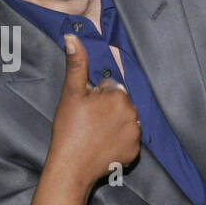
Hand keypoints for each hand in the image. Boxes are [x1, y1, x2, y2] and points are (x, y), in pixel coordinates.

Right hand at [48, 36, 140, 186]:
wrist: (71, 167)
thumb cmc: (69, 128)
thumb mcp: (71, 93)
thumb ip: (76, 64)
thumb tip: (72, 37)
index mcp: (119, 95)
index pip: (109, 88)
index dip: (95, 97)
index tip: (84, 110)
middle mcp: (133, 113)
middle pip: (119, 104)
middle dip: (106, 110)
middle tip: (88, 122)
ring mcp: (136, 135)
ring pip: (125, 122)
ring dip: (114, 125)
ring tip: (94, 135)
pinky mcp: (135, 153)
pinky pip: (128, 141)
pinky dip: (118, 142)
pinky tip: (102, 146)